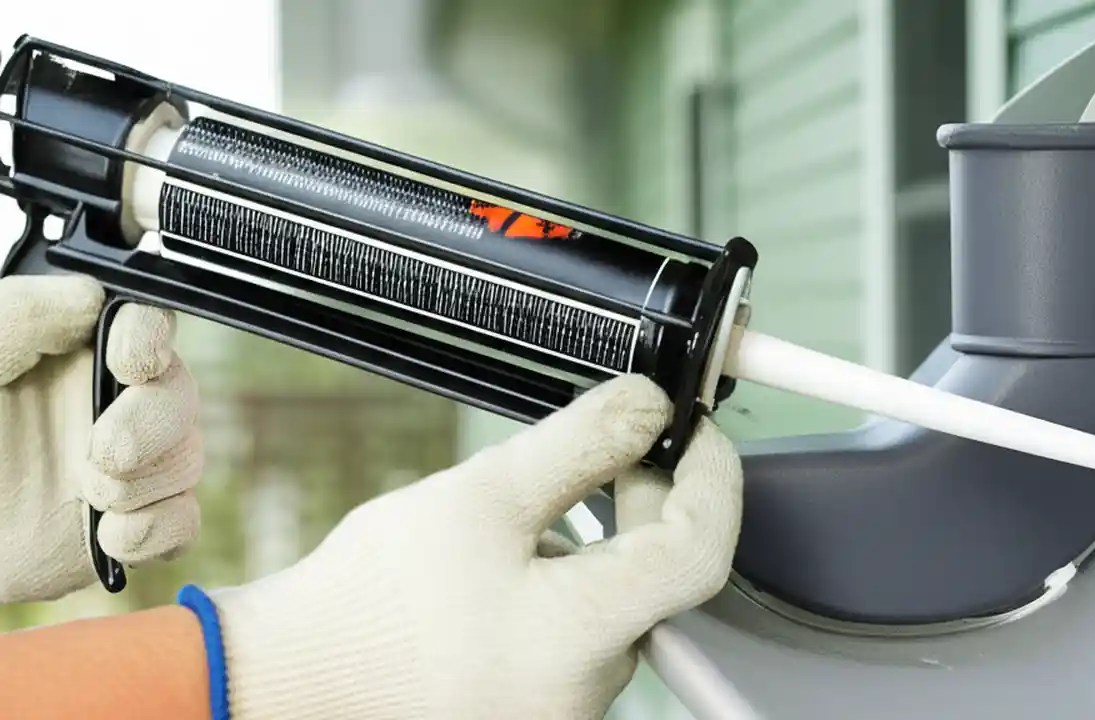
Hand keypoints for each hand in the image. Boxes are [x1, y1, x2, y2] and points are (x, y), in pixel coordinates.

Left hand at [0, 276, 202, 602]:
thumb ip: (22, 314)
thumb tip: (90, 297)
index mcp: (69, 357)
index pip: (144, 323)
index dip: (151, 339)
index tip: (130, 364)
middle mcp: (103, 406)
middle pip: (180, 394)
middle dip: (153, 426)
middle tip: (104, 453)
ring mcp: (121, 468)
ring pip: (187, 457)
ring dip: (147, 482)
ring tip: (92, 494)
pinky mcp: (128, 525)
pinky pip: (183, 520)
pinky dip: (158, 530)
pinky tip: (112, 536)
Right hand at [212, 375, 742, 719]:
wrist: (300, 675)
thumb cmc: (374, 598)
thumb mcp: (483, 494)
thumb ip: (581, 444)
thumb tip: (650, 407)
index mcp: (582, 635)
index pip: (702, 549)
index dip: (714, 476)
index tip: (693, 428)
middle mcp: (589, 689)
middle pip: (665, 579)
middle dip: (655, 501)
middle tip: (621, 447)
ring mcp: (568, 708)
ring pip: (625, 603)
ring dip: (610, 543)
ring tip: (549, 503)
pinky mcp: (544, 709)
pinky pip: (590, 634)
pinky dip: (579, 583)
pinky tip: (525, 558)